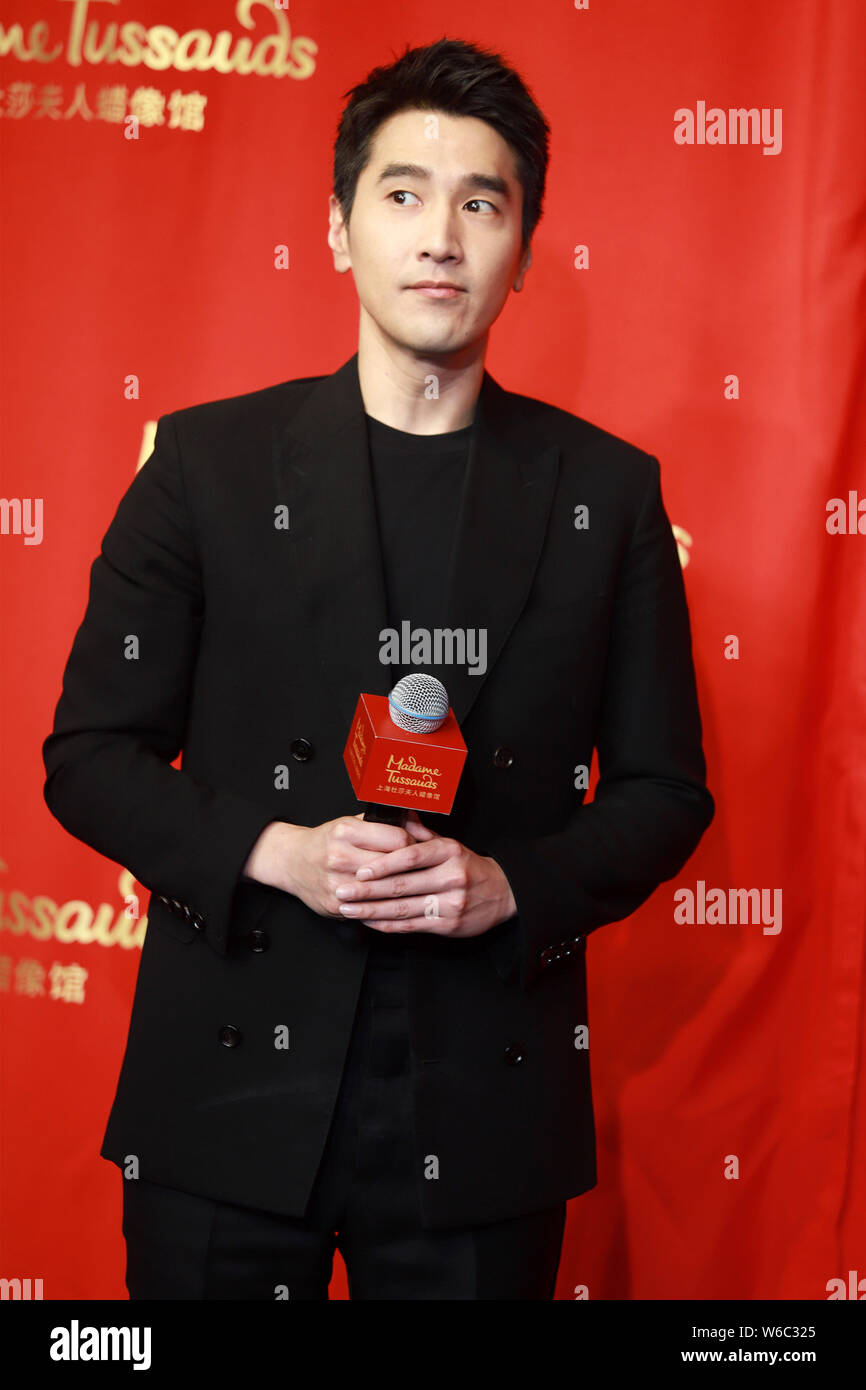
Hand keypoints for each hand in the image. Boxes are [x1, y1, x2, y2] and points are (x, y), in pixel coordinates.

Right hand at [242, 812, 424, 918]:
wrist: (291, 861)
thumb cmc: (326, 840)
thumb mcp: (353, 822)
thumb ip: (385, 823)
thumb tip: (418, 826)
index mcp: (346, 831)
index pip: (397, 839)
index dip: (411, 843)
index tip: (413, 846)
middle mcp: (339, 856)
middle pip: (393, 865)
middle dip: (408, 867)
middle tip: (414, 866)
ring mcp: (336, 882)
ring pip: (384, 889)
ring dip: (397, 887)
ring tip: (404, 882)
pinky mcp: (335, 904)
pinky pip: (370, 907)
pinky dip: (382, 903)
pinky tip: (387, 899)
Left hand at [334, 816, 517, 938]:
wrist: (503, 893)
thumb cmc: (469, 866)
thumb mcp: (450, 844)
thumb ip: (421, 834)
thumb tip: (398, 815)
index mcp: (449, 852)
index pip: (411, 857)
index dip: (382, 865)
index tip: (359, 871)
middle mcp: (451, 877)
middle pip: (402, 885)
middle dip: (367, 891)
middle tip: (342, 890)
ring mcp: (450, 903)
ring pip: (403, 908)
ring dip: (371, 910)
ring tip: (348, 908)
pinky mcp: (449, 925)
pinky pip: (411, 926)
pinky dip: (387, 925)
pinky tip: (369, 921)